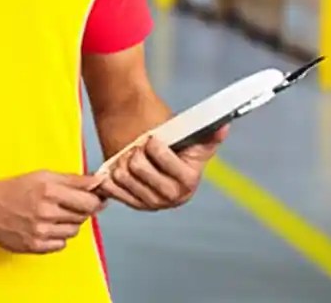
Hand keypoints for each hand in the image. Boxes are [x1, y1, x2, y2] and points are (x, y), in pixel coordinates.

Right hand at [0, 171, 107, 253]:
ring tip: (52, 215)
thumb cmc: (14, 189)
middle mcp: (45, 211)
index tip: (93, 198)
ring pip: (73, 231)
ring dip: (68, 223)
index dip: (95, 199)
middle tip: (65, 204)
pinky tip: (45, 227)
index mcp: (48, 190)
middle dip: (79, 210)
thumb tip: (99, 181)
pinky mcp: (35, 246)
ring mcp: (40, 231)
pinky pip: (61, 244)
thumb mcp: (42, 176)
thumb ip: (73, 179)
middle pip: (83, 216)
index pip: (89, 201)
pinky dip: (57, 236)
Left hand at [97, 125, 228, 210]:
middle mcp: (173, 196)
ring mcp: (152, 203)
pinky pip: (110, 189)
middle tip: (137, 146)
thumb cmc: (170, 140)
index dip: (155, 147)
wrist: (147, 149)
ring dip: (120, 160)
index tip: (151, 138)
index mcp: (189, 180)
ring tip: (128, 155)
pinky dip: (108, 176)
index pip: (165, 161)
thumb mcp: (188, 135)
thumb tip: (223, 126)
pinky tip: (114, 167)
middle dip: (135, 152)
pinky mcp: (132, 204)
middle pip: (139, 168)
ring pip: (122, 176)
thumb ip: (207, 135)